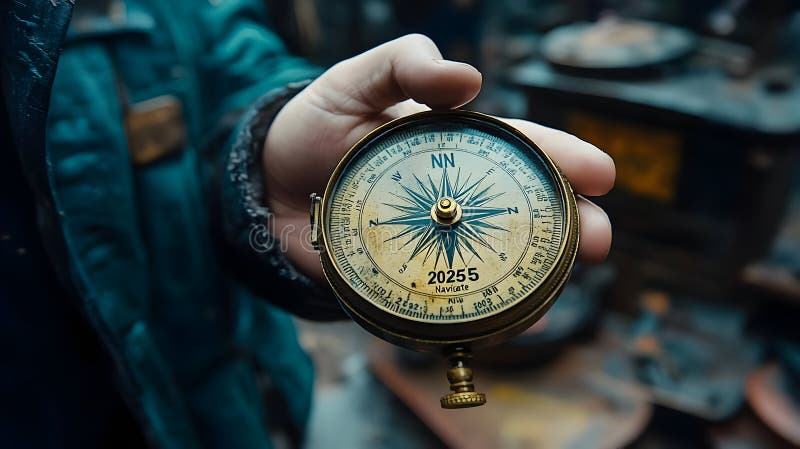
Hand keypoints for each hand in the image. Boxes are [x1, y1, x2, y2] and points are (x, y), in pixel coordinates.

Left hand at [264, 34, 614, 282]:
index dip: (565, 160)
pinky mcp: (404, 282)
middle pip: (527, 215)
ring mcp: (435, 244)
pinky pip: (449, 303)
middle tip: (599, 241)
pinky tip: (504, 328)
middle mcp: (457, 200)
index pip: (522, 151)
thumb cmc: (318, 126)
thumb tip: (469, 81)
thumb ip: (405, 64)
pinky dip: (478, 317)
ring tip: (556, 295)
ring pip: (500, 264)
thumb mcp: (357, 79)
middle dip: (572, 228)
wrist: (265, 186)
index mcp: (458, 148)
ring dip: (537, 281)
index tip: (601, 175)